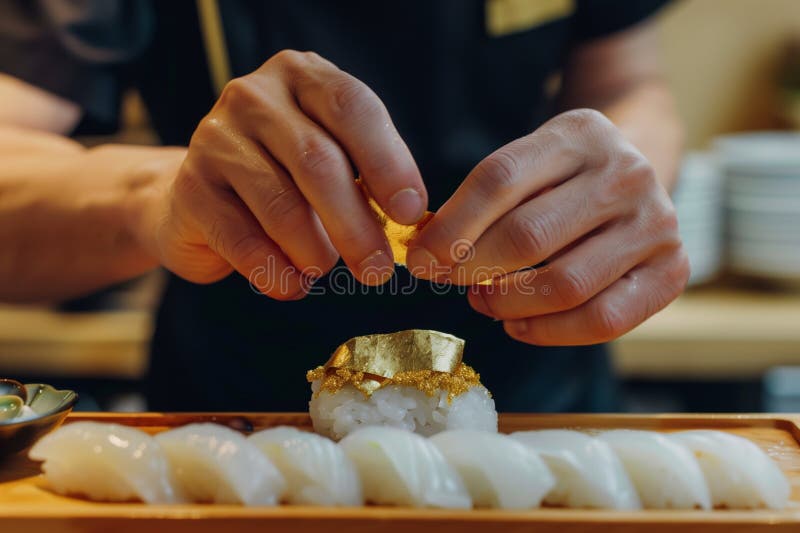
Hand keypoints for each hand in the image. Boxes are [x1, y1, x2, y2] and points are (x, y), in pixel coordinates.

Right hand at [142, 50, 425, 298]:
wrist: (201, 198)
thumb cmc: (286, 178)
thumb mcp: (332, 158)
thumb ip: (366, 176)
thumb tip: (410, 218)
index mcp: (302, 76)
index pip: (352, 108)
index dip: (388, 163)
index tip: (411, 214)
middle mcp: (254, 96)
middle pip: (318, 161)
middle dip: (356, 224)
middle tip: (378, 269)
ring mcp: (215, 138)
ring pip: (282, 205)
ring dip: (315, 251)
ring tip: (326, 270)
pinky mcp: (191, 188)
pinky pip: (243, 240)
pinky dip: (275, 271)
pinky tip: (292, 285)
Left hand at [406, 109, 688, 344]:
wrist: (641, 174)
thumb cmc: (564, 178)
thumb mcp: (529, 165)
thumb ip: (481, 201)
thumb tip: (427, 254)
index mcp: (579, 135)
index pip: (499, 180)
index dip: (450, 227)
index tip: (420, 257)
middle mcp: (625, 173)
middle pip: (528, 236)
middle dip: (471, 268)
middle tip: (446, 280)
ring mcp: (656, 223)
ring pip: (564, 284)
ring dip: (506, 303)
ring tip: (481, 301)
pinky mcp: (672, 270)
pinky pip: (602, 319)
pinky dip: (548, 332)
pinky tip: (517, 325)